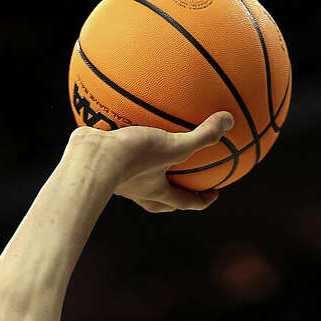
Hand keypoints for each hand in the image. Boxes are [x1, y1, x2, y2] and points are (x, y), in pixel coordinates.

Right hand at [73, 111, 234, 211]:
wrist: (90, 159)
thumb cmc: (132, 159)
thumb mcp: (172, 146)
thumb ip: (201, 136)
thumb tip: (230, 121)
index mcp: (155, 190)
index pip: (183, 201)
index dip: (200, 201)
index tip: (213, 194)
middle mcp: (137, 189)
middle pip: (158, 201)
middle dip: (172, 197)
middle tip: (184, 187)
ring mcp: (117, 178)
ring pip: (136, 180)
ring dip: (145, 172)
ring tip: (151, 155)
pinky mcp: (100, 161)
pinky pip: (116, 151)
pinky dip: (121, 140)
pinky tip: (121, 118)